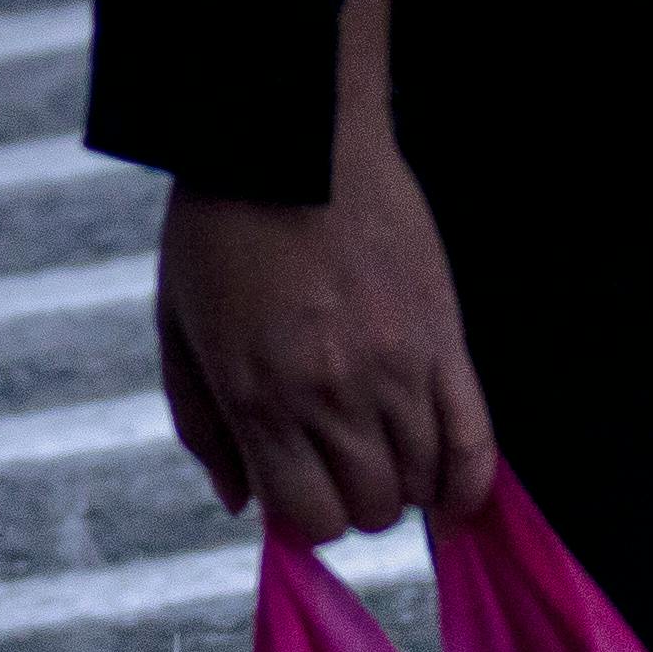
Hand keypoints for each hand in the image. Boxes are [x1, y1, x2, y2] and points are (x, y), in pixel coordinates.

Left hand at [155, 166, 493, 545]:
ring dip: (407, 486)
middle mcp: (329, 396)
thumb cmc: (221, 226)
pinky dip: (469, 485)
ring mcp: (393, 370)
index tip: (302, 486)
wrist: (287, 133)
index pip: (307, 518)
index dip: (307, 515)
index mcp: (257, 397)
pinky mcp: (442, 339)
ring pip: (420, 482)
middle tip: (345, 462)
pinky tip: (456, 501)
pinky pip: (473, 442)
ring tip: (392, 457)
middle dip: (356, 501)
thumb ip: (202, 424)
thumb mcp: (179, 327)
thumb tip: (241, 506)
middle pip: (369, 509)